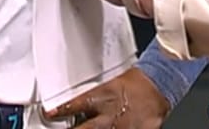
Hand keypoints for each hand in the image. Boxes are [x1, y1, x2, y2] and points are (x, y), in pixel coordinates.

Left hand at [45, 68, 169, 127]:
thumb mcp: (110, 86)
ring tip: (100, 128)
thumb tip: (78, 108)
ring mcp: (123, 127)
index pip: (75, 105)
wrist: (159, 84)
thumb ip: (94, 99)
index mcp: (102, 98)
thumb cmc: (135, 84)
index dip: (61, 111)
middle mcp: (110, 115)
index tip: (49, 114)